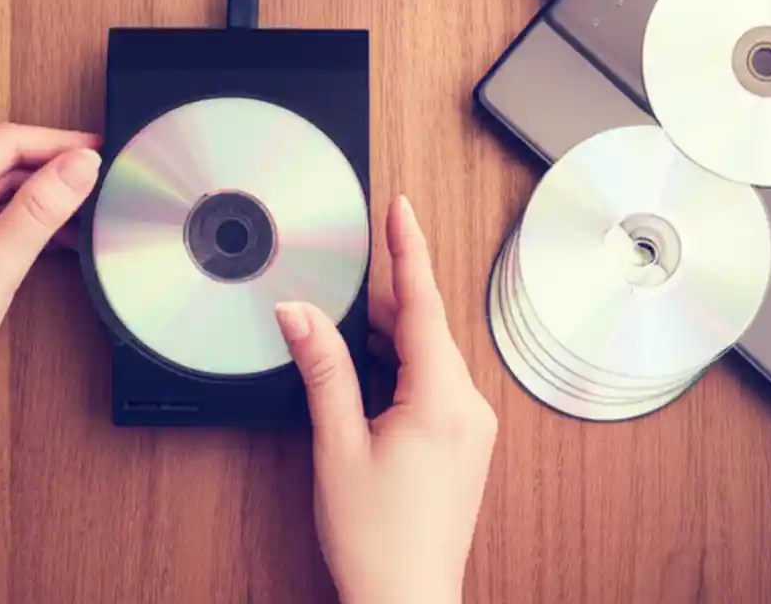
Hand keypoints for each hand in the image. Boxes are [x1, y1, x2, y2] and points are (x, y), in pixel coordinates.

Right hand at [275, 195, 497, 603]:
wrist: (407, 601)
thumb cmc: (377, 539)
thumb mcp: (338, 445)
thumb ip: (322, 370)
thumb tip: (299, 313)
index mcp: (443, 399)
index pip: (425, 304)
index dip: (409, 248)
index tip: (401, 207)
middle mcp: (469, 407)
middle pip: (426, 328)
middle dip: (388, 295)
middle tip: (347, 269)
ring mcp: (471, 427)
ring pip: (430, 356)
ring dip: (391, 334)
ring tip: (347, 324)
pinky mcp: (464, 442)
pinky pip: (436, 383)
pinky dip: (402, 365)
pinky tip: (371, 369)